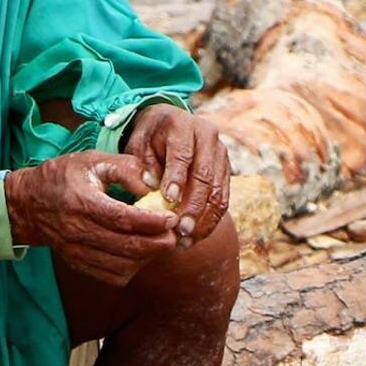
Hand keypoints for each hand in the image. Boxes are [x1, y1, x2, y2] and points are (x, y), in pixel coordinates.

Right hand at [5, 151, 183, 286]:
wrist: (28, 204)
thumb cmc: (64, 177)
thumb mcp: (93, 160)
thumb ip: (127, 169)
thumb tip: (156, 184)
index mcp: (82, 202)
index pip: (123, 219)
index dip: (151, 221)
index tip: (171, 218)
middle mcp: (77, 231)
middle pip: (126, 247)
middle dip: (157, 244)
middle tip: (174, 234)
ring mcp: (76, 252)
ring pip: (122, 266)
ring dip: (147, 258)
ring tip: (160, 243)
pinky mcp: (78, 264)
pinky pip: (111, 276)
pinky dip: (131, 269)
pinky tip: (140, 254)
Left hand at [122, 103, 230, 240]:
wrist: (169, 124)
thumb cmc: (149, 139)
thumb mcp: (138, 145)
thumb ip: (143, 164)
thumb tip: (152, 187)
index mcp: (183, 126)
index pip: (182, 155)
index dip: (176, 178)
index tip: (168, 201)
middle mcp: (208, 137)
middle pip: (205, 176)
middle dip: (193, 206)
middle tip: (180, 229)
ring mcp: (221, 154)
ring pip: (218, 191)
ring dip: (204, 219)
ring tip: (186, 240)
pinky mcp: (226, 171)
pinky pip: (223, 199)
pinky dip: (210, 220)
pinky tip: (194, 236)